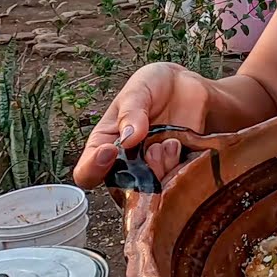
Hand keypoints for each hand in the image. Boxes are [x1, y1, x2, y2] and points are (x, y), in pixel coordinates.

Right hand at [72, 62, 209, 188]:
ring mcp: (154, 169)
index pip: (87, 172)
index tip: (110, 151)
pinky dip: (181, 170)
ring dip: (162, 170)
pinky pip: (178, 183)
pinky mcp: (179, 168)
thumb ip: (132, 111)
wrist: (189, 85)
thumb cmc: (155, 86)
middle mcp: (128, 164)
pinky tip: (182, 146)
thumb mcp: (139, 89)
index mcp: (106, 145)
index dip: (93, 169)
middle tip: (153, 148)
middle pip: (122, 190)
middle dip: (138, 175)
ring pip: (152, 191)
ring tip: (170, 143)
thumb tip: (128, 138)